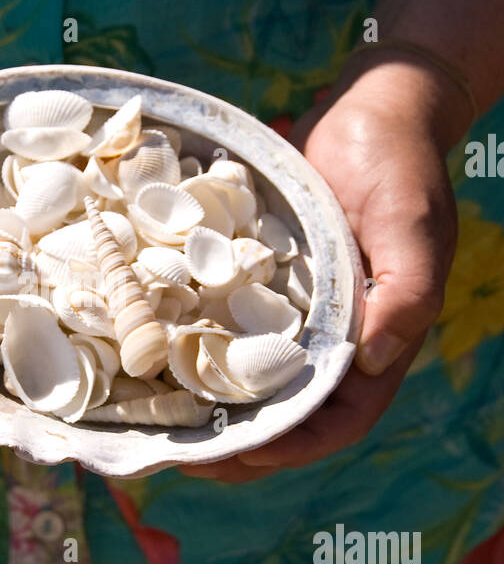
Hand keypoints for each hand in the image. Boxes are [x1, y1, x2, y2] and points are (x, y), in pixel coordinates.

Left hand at [186, 56, 469, 481]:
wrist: (372, 107)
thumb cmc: (400, 164)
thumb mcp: (412, 224)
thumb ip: (406, 293)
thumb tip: (375, 359)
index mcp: (376, 341)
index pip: (336, 420)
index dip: (288, 447)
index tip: (233, 456)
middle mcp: (334, 340)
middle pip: (285, 415)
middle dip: (234, 446)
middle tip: (173, 457)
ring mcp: (297, 315)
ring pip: (252, 383)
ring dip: (209, 412)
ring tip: (156, 427)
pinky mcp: (265, 286)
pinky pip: (228, 332)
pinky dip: (195, 354)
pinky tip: (151, 360)